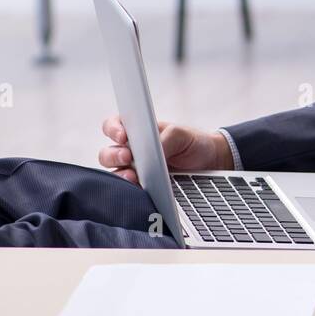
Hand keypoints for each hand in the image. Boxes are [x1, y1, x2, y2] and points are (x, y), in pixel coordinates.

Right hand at [98, 116, 232, 186]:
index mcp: (136, 130)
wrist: (207, 162)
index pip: (114, 126)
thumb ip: (165, 139)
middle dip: (114, 155)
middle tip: (128, 157)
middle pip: (108, 152)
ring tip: (133, 177)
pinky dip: (130, 189)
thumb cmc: (191, 142)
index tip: (123, 136)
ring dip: (120, 175)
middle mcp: (131, 149)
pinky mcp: (141, 186)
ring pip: (114, 172)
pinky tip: (140, 189)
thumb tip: (154, 151)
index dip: (113, 130)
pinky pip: (128, 189)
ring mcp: (134, 169)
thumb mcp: (181, 134)